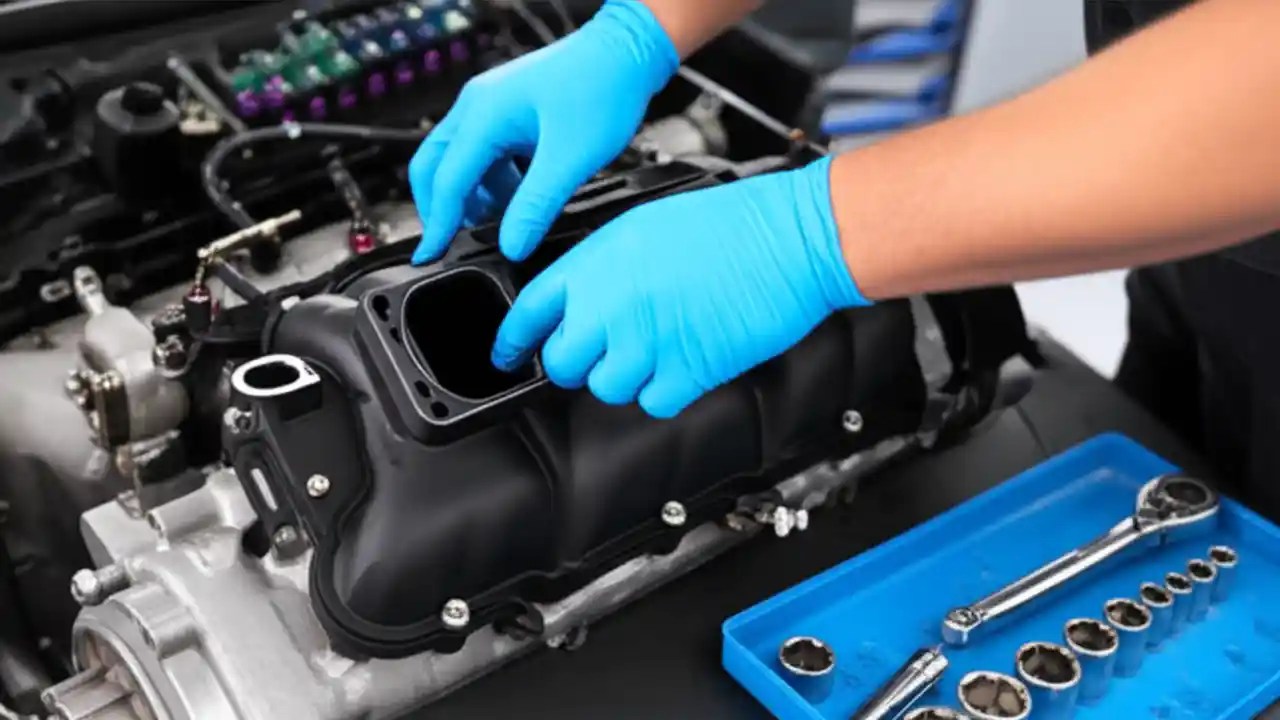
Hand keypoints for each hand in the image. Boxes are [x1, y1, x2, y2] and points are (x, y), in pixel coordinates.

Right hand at [409, 0, 678, 263]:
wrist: (628, 51)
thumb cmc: (603, 90)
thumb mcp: (570, 160)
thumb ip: (536, 206)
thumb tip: (511, 246)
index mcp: (483, 116)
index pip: (447, 180)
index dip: (440, 223)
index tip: (432, 255)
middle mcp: (477, 106)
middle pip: (435, 166)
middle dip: (442, 208)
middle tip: (454, 245)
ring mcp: (490, 106)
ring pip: (461, 161)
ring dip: (475, 196)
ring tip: (505, 222)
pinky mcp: (507, 110)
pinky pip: (484, 152)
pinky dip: (494, 181)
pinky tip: (520, 197)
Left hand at [491, 157, 870, 417]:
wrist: (786, 239)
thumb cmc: (730, 222)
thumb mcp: (644, 224)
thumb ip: (603, 264)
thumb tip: (582, 296)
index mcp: (595, 264)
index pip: (529, 312)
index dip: (512, 340)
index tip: (507, 354)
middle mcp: (611, 306)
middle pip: (562, 362)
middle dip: (576, 361)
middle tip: (602, 350)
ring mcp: (646, 343)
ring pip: (604, 388)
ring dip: (623, 377)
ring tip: (652, 350)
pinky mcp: (684, 373)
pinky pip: (652, 402)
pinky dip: (663, 392)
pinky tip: (680, 363)